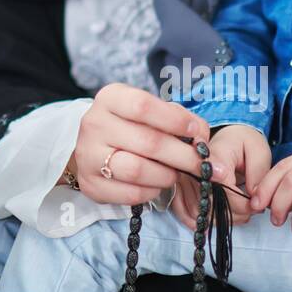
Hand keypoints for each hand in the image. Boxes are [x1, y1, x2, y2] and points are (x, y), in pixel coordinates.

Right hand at [67, 84, 220, 206]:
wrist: (93, 147)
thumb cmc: (130, 125)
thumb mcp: (148, 111)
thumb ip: (176, 118)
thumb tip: (202, 137)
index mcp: (110, 98)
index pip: (143, 106)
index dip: (176, 120)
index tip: (198, 132)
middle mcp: (95, 124)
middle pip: (147, 142)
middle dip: (183, 156)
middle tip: (203, 164)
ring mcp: (88, 155)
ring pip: (137, 170)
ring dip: (167, 175)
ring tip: (175, 174)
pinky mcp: (91, 184)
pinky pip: (131, 193)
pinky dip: (152, 192)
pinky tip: (157, 184)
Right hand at [170, 123, 270, 230]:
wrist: (227, 134)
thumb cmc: (243, 142)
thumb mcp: (259, 151)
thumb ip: (259, 175)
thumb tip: (254, 201)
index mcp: (214, 155)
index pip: (223, 188)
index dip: (242, 203)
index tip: (256, 204)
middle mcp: (192, 167)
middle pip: (211, 203)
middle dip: (236, 214)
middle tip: (251, 208)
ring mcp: (184, 179)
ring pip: (200, 212)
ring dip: (223, 219)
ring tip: (239, 211)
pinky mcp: (180, 188)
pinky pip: (186, 213)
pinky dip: (205, 221)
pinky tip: (221, 216)